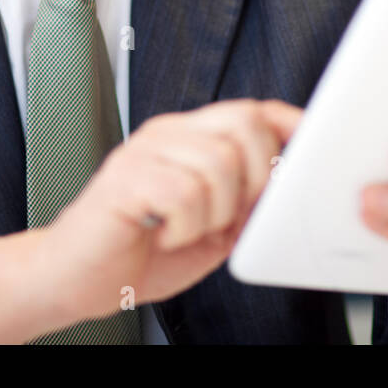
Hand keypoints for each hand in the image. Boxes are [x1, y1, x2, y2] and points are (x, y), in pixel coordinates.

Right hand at [33, 98, 300, 328]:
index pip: (250, 109)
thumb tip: (284, 190)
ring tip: (188, 229)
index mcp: (189, 137)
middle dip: (256, 176)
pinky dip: (186, 226)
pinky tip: (166, 234)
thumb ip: (245, 203)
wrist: (74, 278)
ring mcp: (144, 151)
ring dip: (216, 212)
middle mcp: (167, 134)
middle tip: (230, 215)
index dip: (287, 122)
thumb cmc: (139, 251)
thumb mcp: (212, 227)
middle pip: (244, 124)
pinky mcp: (125, 179)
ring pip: (220, 163)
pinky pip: (185, 193)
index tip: (313, 143)